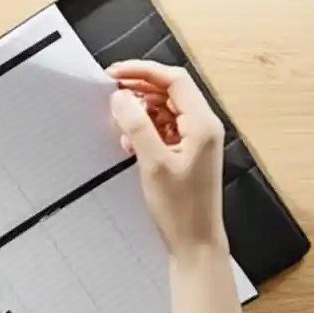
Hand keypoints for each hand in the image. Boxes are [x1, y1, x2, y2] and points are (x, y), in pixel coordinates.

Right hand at [107, 60, 227, 258]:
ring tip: (119, 123)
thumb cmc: (180, 208)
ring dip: (140, 110)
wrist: (194, 241)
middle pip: (169, 91)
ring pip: (165, 109)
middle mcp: (203, 127)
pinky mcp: (186, 152)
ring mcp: (196, 139)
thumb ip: (136, 126)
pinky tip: (130, 143)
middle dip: (139, 88)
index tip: (115, 74)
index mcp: (202, 124)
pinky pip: (164, 127)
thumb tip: (120, 97)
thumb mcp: (153, 163)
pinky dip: (145, 128)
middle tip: (110, 92)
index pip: (173, 80)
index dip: (143, 71)